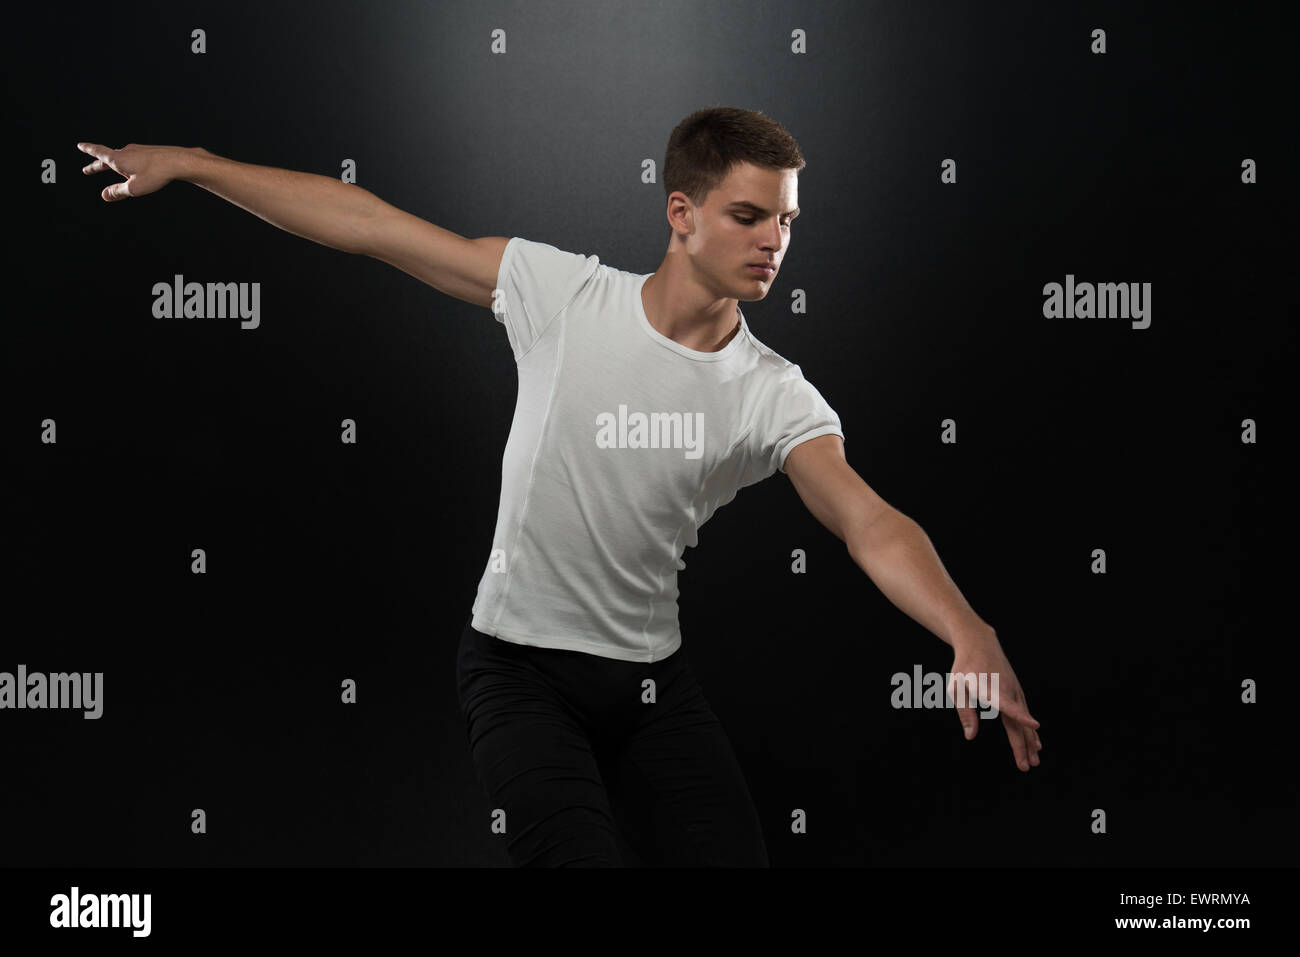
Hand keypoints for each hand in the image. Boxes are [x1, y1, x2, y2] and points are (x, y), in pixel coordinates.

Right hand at [76, 142, 184, 201]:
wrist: (177, 161)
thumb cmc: (156, 174)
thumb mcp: (134, 188)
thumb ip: (118, 192)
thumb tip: (105, 195)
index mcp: (118, 158)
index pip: (98, 153)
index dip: (88, 150)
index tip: (80, 145)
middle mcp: (125, 151)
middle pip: (108, 159)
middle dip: (97, 166)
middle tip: (88, 170)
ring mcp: (138, 150)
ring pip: (123, 160)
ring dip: (121, 169)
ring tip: (128, 179)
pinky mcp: (149, 152)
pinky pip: (136, 160)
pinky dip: (134, 168)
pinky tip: (145, 173)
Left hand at [947, 630, 1041, 771]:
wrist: (979, 643)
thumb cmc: (964, 667)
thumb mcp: (956, 687)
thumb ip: (964, 711)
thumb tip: (971, 736)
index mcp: (990, 689)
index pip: (1007, 704)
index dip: (1020, 715)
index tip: (1034, 725)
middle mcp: (1006, 691)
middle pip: (1017, 721)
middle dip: (1022, 745)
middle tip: (1026, 766)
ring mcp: (1014, 691)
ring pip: (1023, 720)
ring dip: (1029, 742)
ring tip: (1034, 761)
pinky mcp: (1016, 692)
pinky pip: (1024, 714)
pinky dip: (1029, 730)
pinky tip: (1035, 743)